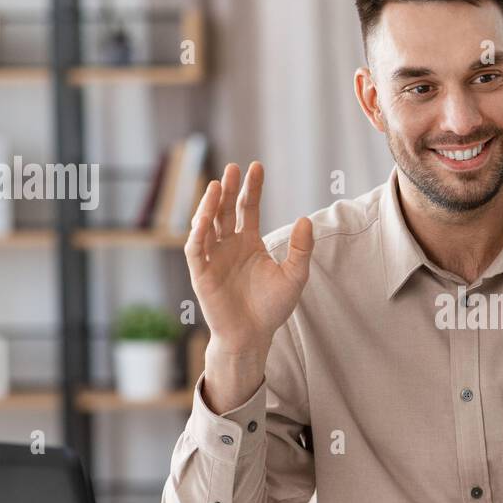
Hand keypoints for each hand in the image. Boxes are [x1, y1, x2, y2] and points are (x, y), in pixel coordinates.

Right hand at [184, 162, 313, 408]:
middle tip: (232, 168)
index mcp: (249, 243)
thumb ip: (300, 249)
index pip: (248, 208)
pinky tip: (204, 217)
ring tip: (216, 185)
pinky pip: (196, 249)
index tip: (255, 166)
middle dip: (227, 189)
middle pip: (225, 210)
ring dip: (209, 205)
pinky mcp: (201, 273)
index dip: (251, 188)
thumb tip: (306, 219)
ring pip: (207, 224)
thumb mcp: (295, 275)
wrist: (253, 336)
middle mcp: (229, 246)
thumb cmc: (272, 307)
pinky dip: (198, 232)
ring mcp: (213, 258)